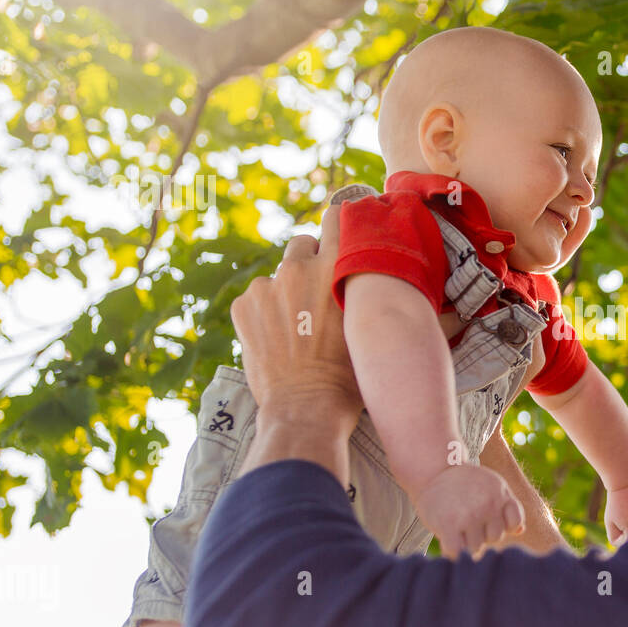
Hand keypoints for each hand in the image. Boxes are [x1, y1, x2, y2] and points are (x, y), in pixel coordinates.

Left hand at [228, 196, 363, 431]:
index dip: (338, 222)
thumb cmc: (349, 375)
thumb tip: (385, 283)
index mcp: (337, 267)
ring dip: (285, 292)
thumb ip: (366, 293)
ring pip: (278, 276)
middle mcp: (299, 267)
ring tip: (295, 328)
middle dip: (308, 263)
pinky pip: (256, 298)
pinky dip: (264, 313)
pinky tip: (276, 339)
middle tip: (316, 296)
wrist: (306, 408)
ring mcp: (267, 285)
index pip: (336, 218)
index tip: (340, 230)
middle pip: (302, 245)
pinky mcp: (243, 305)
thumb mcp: (369, 326)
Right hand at [413, 464, 524, 558]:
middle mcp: (488, 504)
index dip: (503, 525)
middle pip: (494, 537)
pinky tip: (447, 540)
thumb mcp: (491, 486)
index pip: (514, 522)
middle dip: (482, 534)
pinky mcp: (449, 524)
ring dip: (465, 543)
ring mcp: (469, 515)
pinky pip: (456, 552)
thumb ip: (506, 508)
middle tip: (467, 522)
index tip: (489, 518)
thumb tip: (520, 531)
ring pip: (475, 548)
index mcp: (500, 493)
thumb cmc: (464, 483)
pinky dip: (451, 553)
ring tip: (456, 527)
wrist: (433, 470)